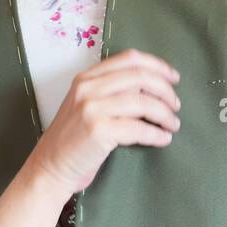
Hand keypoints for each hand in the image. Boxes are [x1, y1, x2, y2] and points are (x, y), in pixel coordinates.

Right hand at [26, 48, 180, 196]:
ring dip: (165, 114)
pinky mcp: (98, 131)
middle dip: (165, 91)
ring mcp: (91, 108)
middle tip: (176, 105)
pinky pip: (139, 128)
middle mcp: (88, 88)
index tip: (174, 78)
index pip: (129, 59)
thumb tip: (153, 88)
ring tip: (172, 125)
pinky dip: (156, 134)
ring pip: (143, 102)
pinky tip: (163, 139)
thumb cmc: (73, 139)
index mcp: (86, 78)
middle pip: (140, 77)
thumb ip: (111, 91)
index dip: (157, 66)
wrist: (50, 167)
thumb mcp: (86, 105)